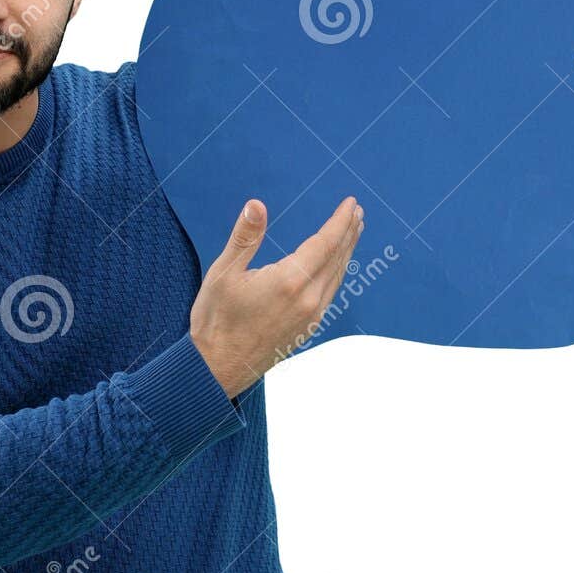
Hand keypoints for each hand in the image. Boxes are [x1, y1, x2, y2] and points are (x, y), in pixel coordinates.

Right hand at [189, 195, 364, 397]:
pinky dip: (337, 272)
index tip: (351, 204)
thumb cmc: (216, 320)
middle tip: (357, 213)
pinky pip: (331, 293)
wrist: (217, 368)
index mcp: (290, 281)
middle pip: (337, 259)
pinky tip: (334, 266)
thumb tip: (256, 205)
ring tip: (352, 233)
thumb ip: (245, 237)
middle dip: (348, 233)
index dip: (340, 221)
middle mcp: (308, 299)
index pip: (325, 243)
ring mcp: (311, 316)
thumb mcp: (224, 272)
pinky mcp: (308, 328)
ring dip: (346, 252)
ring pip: (337, 277)